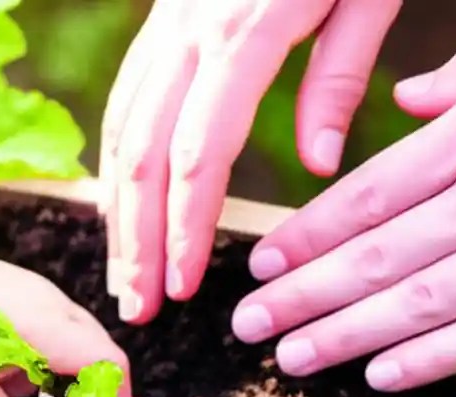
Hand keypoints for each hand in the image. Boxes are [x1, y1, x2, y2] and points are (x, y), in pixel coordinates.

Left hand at [0, 240, 134, 396]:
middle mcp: (51, 303)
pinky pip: (53, 319)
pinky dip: (55, 348)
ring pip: (77, 331)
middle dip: (102, 383)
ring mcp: (35, 288)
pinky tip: (27, 371)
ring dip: (76, 366)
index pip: (108, 363)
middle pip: (99, 345)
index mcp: (47, 329)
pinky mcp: (16, 283)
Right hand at [100, 0, 401, 323]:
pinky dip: (117, 161)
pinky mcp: (160, 19)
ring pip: (121, 129)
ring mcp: (165, 23)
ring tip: (125, 276)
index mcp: (243, 33)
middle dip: (136, 240)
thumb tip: (318, 166)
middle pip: (143, 154)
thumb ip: (338, 78)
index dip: (185, 229)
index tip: (184, 289)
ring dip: (117, 210)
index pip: (198, 154)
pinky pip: (126, 98)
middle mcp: (187, 30)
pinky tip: (122, 205)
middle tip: (139, 308)